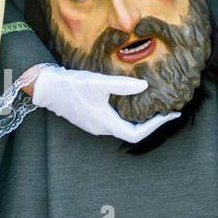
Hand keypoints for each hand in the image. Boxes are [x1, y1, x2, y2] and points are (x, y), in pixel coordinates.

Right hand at [31, 66, 178, 142]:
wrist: (47, 87)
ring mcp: (95, 125)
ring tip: (156, 108)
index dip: (155, 126)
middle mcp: (101, 128)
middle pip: (132, 133)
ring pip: (124, 128)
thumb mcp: (98, 83)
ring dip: (141, 121)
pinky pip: (116, 122)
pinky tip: (135, 103)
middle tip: (168, 111)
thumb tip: (145, 86)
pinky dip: (130, 117)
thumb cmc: (72, 86)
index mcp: (105, 123)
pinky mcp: (91, 118)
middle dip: (152, 124)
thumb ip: (122, 85)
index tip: (170, 115)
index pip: (136, 134)